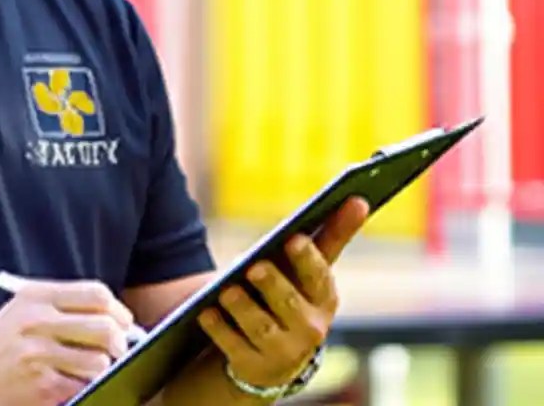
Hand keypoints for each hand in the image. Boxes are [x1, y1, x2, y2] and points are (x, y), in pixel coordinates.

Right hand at [0, 278, 139, 405]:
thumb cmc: (0, 343)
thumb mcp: (23, 309)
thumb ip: (64, 307)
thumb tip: (117, 320)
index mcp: (36, 297)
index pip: (95, 293)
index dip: (118, 309)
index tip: (124, 322)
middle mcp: (37, 321)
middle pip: (104, 326)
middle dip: (120, 341)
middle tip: (119, 349)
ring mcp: (38, 354)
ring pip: (98, 360)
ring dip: (104, 368)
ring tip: (96, 368)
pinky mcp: (40, 385)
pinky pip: (82, 386)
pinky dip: (86, 387)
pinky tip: (75, 383)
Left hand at [196, 197, 369, 389]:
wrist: (272, 355)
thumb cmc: (292, 294)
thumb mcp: (306, 271)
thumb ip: (331, 235)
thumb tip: (359, 197)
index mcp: (323, 298)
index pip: (319, 277)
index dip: (307, 259)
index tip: (293, 238)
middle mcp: (309, 329)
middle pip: (289, 304)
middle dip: (273, 285)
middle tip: (255, 266)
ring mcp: (283, 352)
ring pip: (261, 328)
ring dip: (243, 307)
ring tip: (226, 290)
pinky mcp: (254, 367)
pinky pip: (234, 347)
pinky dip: (219, 329)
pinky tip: (205, 313)